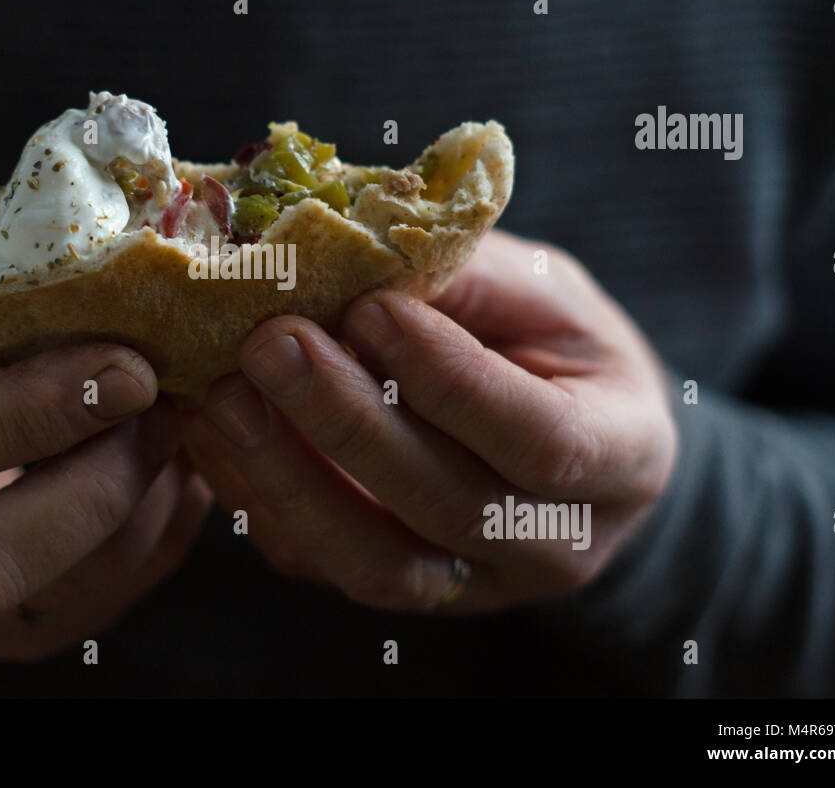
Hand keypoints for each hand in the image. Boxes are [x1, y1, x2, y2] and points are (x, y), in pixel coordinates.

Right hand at [0, 250, 210, 658]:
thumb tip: (92, 289)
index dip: (33, 411)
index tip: (128, 369)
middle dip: (99, 486)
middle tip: (165, 408)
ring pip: (65, 593)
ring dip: (144, 505)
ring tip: (175, 422)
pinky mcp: (3, 639)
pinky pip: (106, 601)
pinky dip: (157, 531)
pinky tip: (167, 466)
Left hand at [181, 230, 675, 612]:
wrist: (570, 439)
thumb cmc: (560, 347)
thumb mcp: (547, 294)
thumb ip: (469, 278)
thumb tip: (356, 244)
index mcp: (621, 458)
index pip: (540, 438)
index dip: (450, 379)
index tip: (372, 307)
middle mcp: (553, 543)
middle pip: (445, 502)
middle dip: (347, 421)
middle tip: (270, 342)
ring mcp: (472, 583)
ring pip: (372, 560)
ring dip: (287, 474)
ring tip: (222, 394)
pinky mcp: (397, 589)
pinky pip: (319, 564)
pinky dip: (257, 499)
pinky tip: (212, 434)